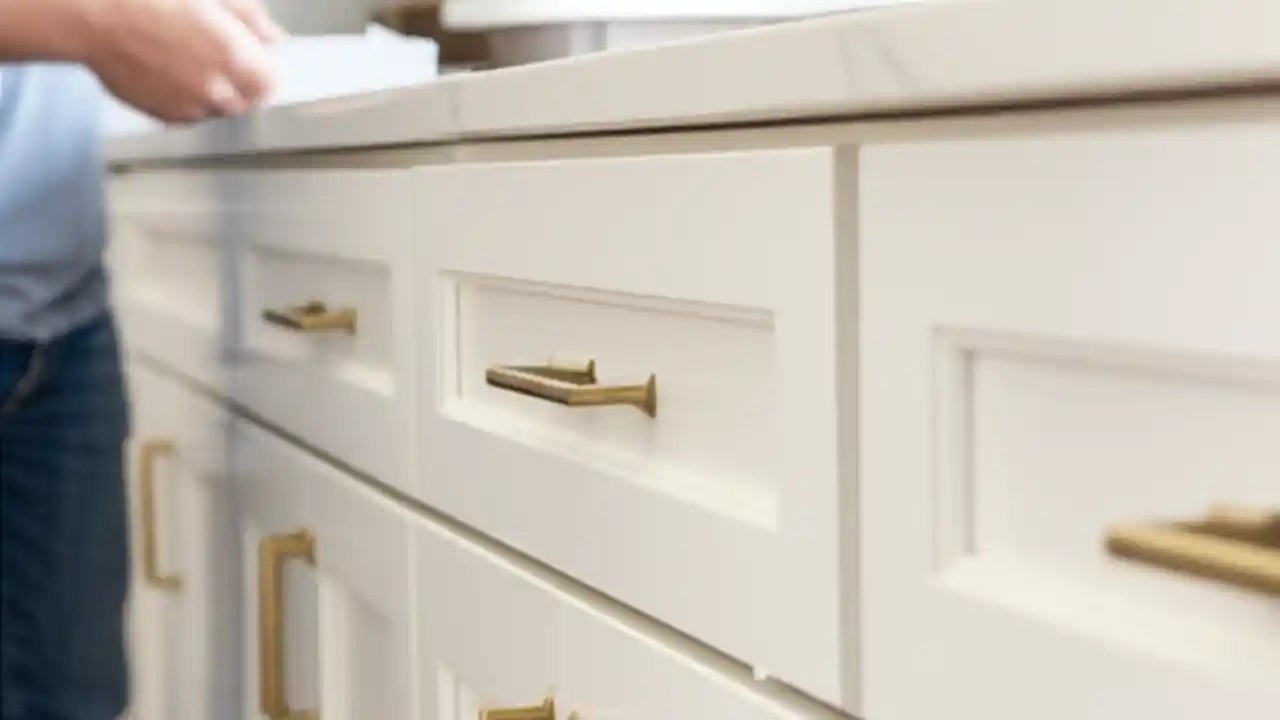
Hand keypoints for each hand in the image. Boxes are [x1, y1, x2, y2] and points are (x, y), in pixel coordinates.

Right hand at [79, 0, 283, 122]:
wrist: (94, 15)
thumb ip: (251, 19)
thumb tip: (272, 38)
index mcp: (236, 59)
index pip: (270, 85)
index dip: (262, 71)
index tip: (253, 61)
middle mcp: (217, 90)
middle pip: (246, 102)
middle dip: (240, 84)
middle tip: (216, 57)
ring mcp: (191, 108)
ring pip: (217, 110)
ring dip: (213, 93)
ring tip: (187, 59)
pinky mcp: (165, 115)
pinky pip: (189, 114)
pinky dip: (187, 99)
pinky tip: (168, 70)